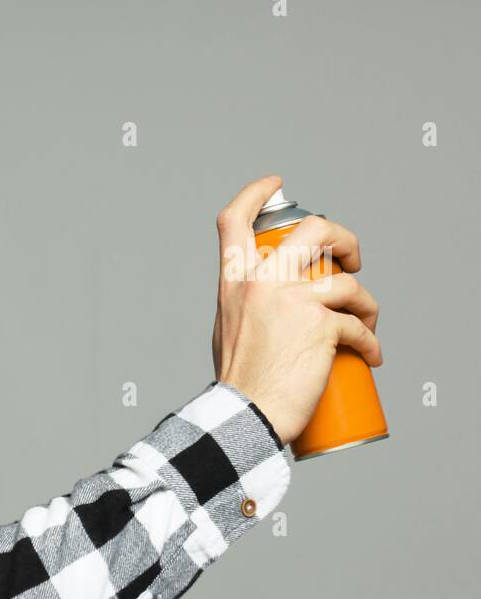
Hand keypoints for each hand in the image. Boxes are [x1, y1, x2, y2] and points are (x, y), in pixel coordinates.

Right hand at [211, 174, 382, 446]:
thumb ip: (245, 305)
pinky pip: (358, 324)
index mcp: (233, 282)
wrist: (245, 415)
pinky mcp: (322, 326)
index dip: (254, 193)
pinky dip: (370, 341)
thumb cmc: (237, 382)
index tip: (274, 183)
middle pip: (313, 230)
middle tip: (351, 260)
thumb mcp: (228, 329)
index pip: (234, 221)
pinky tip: (370, 356)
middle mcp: (262, 282)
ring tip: (366, 323)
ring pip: (347, 280)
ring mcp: (293, 301)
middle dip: (343, 238)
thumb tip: (272, 300)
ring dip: (366, 302)